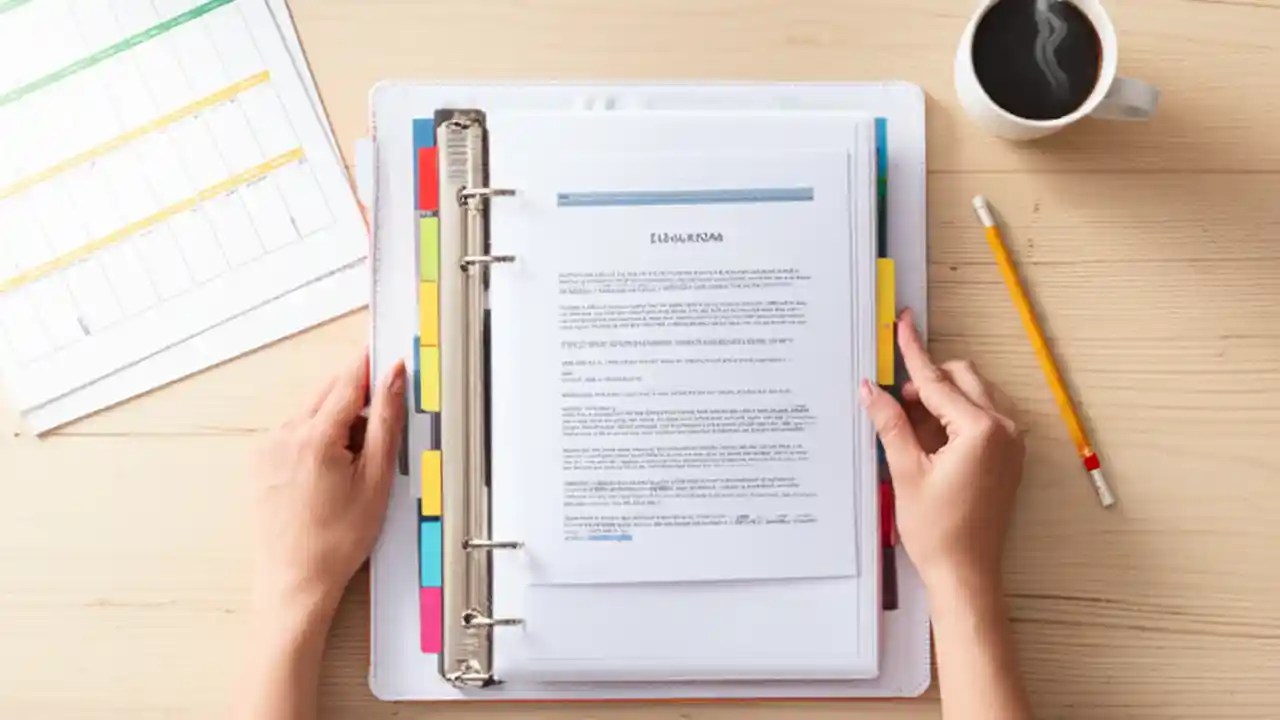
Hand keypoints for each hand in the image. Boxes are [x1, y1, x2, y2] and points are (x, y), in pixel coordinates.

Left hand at [250, 350, 406, 615]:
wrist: (295, 580)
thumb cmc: (337, 541)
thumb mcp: (377, 479)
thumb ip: (387, 422)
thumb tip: (394, 379)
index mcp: (315, 437)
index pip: (348, 381)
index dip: (370, 365)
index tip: (386, 352)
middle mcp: (283, 435)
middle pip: (327, 392)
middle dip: (356, 395)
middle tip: (381, 417)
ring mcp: (266, 448)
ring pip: (310, 411)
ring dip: (337, 418)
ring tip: (357, 460)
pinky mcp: (259, 461)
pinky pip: (293, 431)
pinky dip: (316, 436)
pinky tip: (332, 468)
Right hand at [860, 309, 1024, 590]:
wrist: (966, 573)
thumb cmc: (937, 530)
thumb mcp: (906, 471)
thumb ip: (889, 423)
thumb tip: (869, 388)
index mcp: (980, 428)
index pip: (936, 380)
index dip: (913, 351)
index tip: (903, 322)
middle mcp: (1004, 428)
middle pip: (960, 378)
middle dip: (925, 381)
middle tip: (893, 402)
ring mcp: (1010, 441)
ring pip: (971, 394)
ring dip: (939, 398)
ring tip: (909, 427)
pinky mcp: (1007, 455)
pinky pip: (980, 416)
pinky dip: (953, 416)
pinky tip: (928, 439)